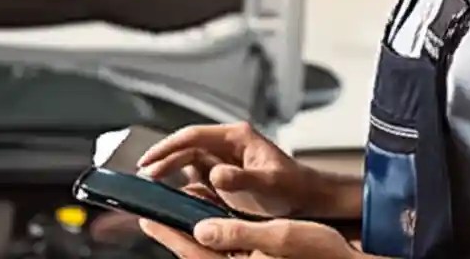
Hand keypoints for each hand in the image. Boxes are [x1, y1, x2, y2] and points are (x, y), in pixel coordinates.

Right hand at [137, 122, 338, 217]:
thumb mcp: (269, 183)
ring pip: (189, 160)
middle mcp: (228, 144)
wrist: (310, 199)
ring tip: (153, 183)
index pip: (193, 136)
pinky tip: (173, 194)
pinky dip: (183, 182)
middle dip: (164, 158)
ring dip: (171, 169)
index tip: (149, 160)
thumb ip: (242, 178)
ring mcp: (226, 159)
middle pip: (187, 146)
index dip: (167, 147)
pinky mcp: (226, 175)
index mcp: (236, 136)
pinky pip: (198, 176)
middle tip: (144, 174)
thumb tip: (214, 173)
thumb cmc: (295, 187)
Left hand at [139, 217, 358, 258]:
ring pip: (208, 254)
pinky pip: (225, 254)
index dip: (168, 233)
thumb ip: (237, 234)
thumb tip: (201, 230)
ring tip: (180, 214)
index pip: (192, 251)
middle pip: (195, 255)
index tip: (147, 218)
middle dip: (175, 234)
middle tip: (153, 215)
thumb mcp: (279, 236)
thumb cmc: (322, 254)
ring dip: (192, 235)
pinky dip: (213, 239)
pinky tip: (212, 223)